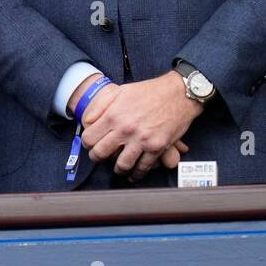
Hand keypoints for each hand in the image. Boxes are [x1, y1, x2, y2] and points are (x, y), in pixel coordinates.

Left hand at [81, 72, 201, 178]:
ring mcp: (142, 140)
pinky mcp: (157, 147)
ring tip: (117, 168)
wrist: (178, 94)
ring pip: (122, 164)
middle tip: (99, 158)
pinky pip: (143, 167)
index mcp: (113, 115)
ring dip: (117, 169)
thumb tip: (87, 121)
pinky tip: (133, 174)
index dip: (87, 144)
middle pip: (101, 153)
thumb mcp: (119, 91)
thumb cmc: (149, 91)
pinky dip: (137, 174)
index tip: (90, 145)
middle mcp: (125, 129)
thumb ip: (100, 105)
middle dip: (97, 158)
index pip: (89, 138)